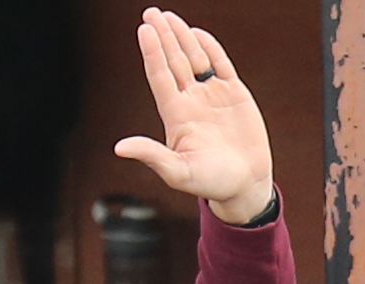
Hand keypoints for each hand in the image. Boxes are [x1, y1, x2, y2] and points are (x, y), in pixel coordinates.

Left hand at [113, 7, 272, 223]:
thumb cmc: (210, 183)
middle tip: (150, 12)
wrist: (244, 185)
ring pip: (194, 59)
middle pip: (173, 62)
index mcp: (176, 116)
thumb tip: (120, 148)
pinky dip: (209, 48)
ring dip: (181, 38)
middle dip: (162, 37)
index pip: (160, 77)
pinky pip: (219, 64)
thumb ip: (152, 157)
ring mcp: (211, 96)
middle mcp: (190, 101)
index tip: (144, 30)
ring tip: (168, 16)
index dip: (152, 53)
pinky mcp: (233, 94)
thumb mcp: (178, 173)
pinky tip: (196, 33)